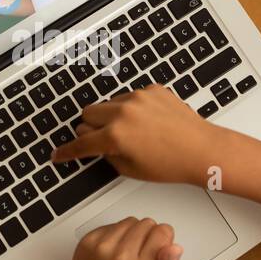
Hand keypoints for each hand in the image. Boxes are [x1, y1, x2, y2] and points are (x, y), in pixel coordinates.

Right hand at [50, 84, 216, 184]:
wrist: (202, 150)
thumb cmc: (171, 164)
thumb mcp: (130, 169)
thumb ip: (106, 154)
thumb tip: (95, 145)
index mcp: (116, 135)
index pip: (81, 143)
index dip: (67, 152)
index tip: (59, 154)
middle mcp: (124, 112)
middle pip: (88, 113)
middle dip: (89, 127)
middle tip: (101, 140)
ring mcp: (139, 98)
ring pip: (109, 103)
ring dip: (111, 116)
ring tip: (132, 133)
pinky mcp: (152, 90)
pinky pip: (131, 97)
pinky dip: (132, 109)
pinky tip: (147, 123)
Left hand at [69, 217, 182, 259]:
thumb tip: (174, 247)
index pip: (162, 232)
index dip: (164, 240)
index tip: (159, 251)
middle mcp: (119, 257)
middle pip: (146, 223)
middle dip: (150, 236)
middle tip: (143, 255)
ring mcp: (100, 248)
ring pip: (129, 221)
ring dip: (133, 233)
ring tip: (129, 253)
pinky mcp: (88, 242)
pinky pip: (111, 224)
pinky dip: (116, 234)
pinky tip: (114, 252)